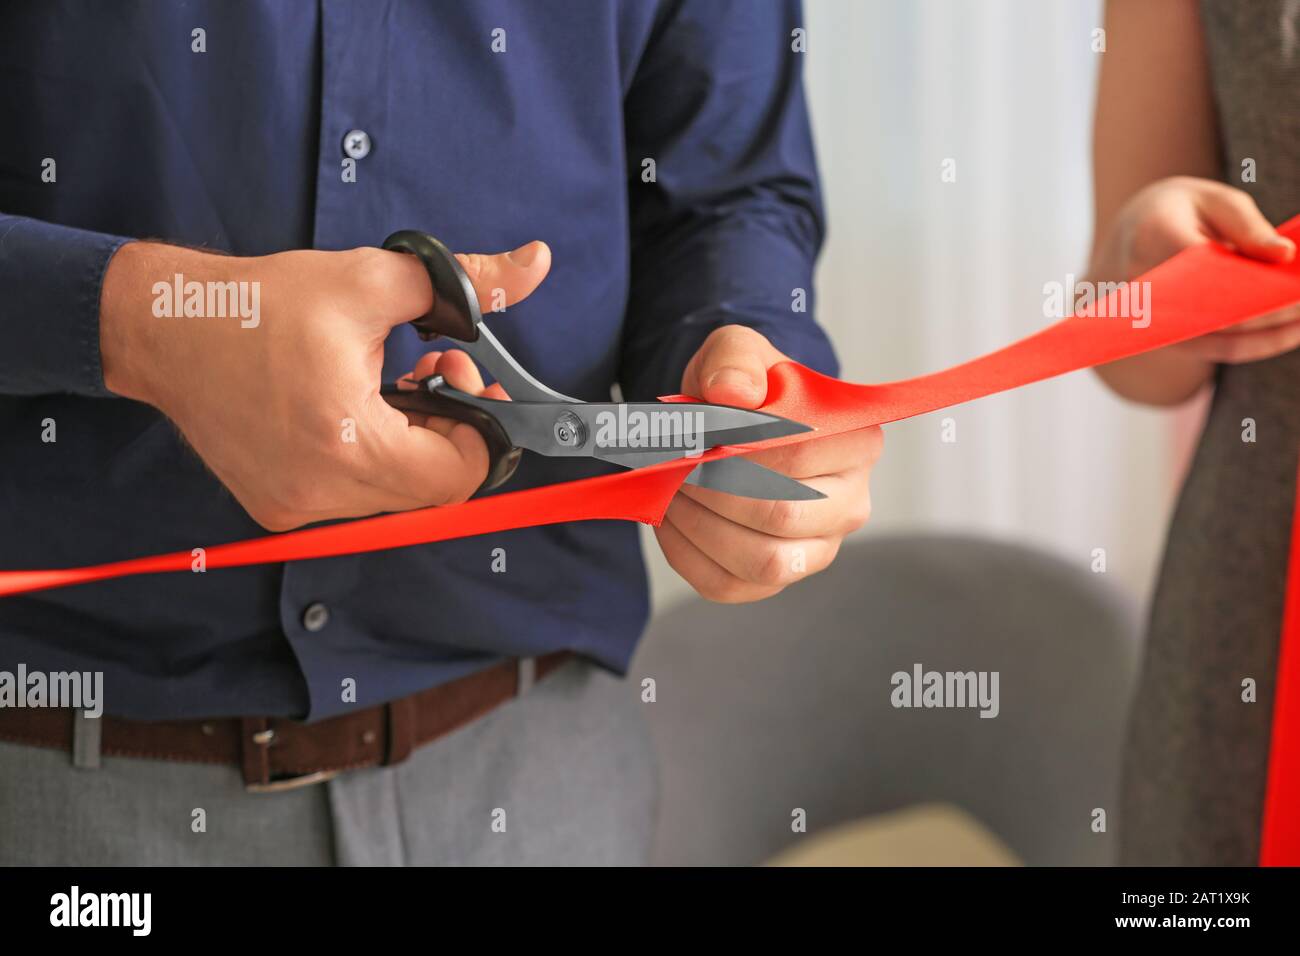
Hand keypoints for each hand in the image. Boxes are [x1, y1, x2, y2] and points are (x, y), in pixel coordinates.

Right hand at [99, 238, 549, 529]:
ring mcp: (296, 507)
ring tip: (392, 384)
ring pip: (396, 495)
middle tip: (434, 371)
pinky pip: (355, 497)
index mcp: (346, 443)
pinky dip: (373, 457)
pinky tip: (356, 407)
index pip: (457, 476)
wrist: (165, 329)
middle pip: (432, 488)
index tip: (471, 378)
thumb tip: (535, 265)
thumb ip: (465, 283)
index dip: (482, 428)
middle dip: (451, 429)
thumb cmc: (260, 304)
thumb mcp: (371, 280)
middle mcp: (321, 493)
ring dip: (414, 443)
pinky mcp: (278, 507)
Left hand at [654, 325, 881, 602]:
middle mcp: (850, 502)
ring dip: (701, 527)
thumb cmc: (745, 391)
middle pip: (782, 515)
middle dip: (715, 492)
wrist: (730, 423)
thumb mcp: (736, 352)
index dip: (737, 451)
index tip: (699, 437)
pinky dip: (688, 555)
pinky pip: (729, 585)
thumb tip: (733, 391)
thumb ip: (736, 360)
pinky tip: (671, 519)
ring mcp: (817, 548)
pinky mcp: (776, 578)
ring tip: (673, 490)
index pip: (797, 457)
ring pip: (762, 562)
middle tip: (677, 467)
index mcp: (856, 441)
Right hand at [1091, 178, 1299, 403]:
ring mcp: (1145, 314)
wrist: (1127, 236)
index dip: (1250, 280)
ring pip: (1212, 338)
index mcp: (1150, 236)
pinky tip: (1286, 332)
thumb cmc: (1178, 211)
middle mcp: (1140, 282)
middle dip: (1264, 312)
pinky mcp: (1160, 336)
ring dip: (1265, 335)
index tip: (1295, 285)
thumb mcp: (1213, 199)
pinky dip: (1251, 344)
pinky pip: (1209, 349)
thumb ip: (1248, 225)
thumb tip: (1284, 256)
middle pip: (1208, 309)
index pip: (1202, 265)